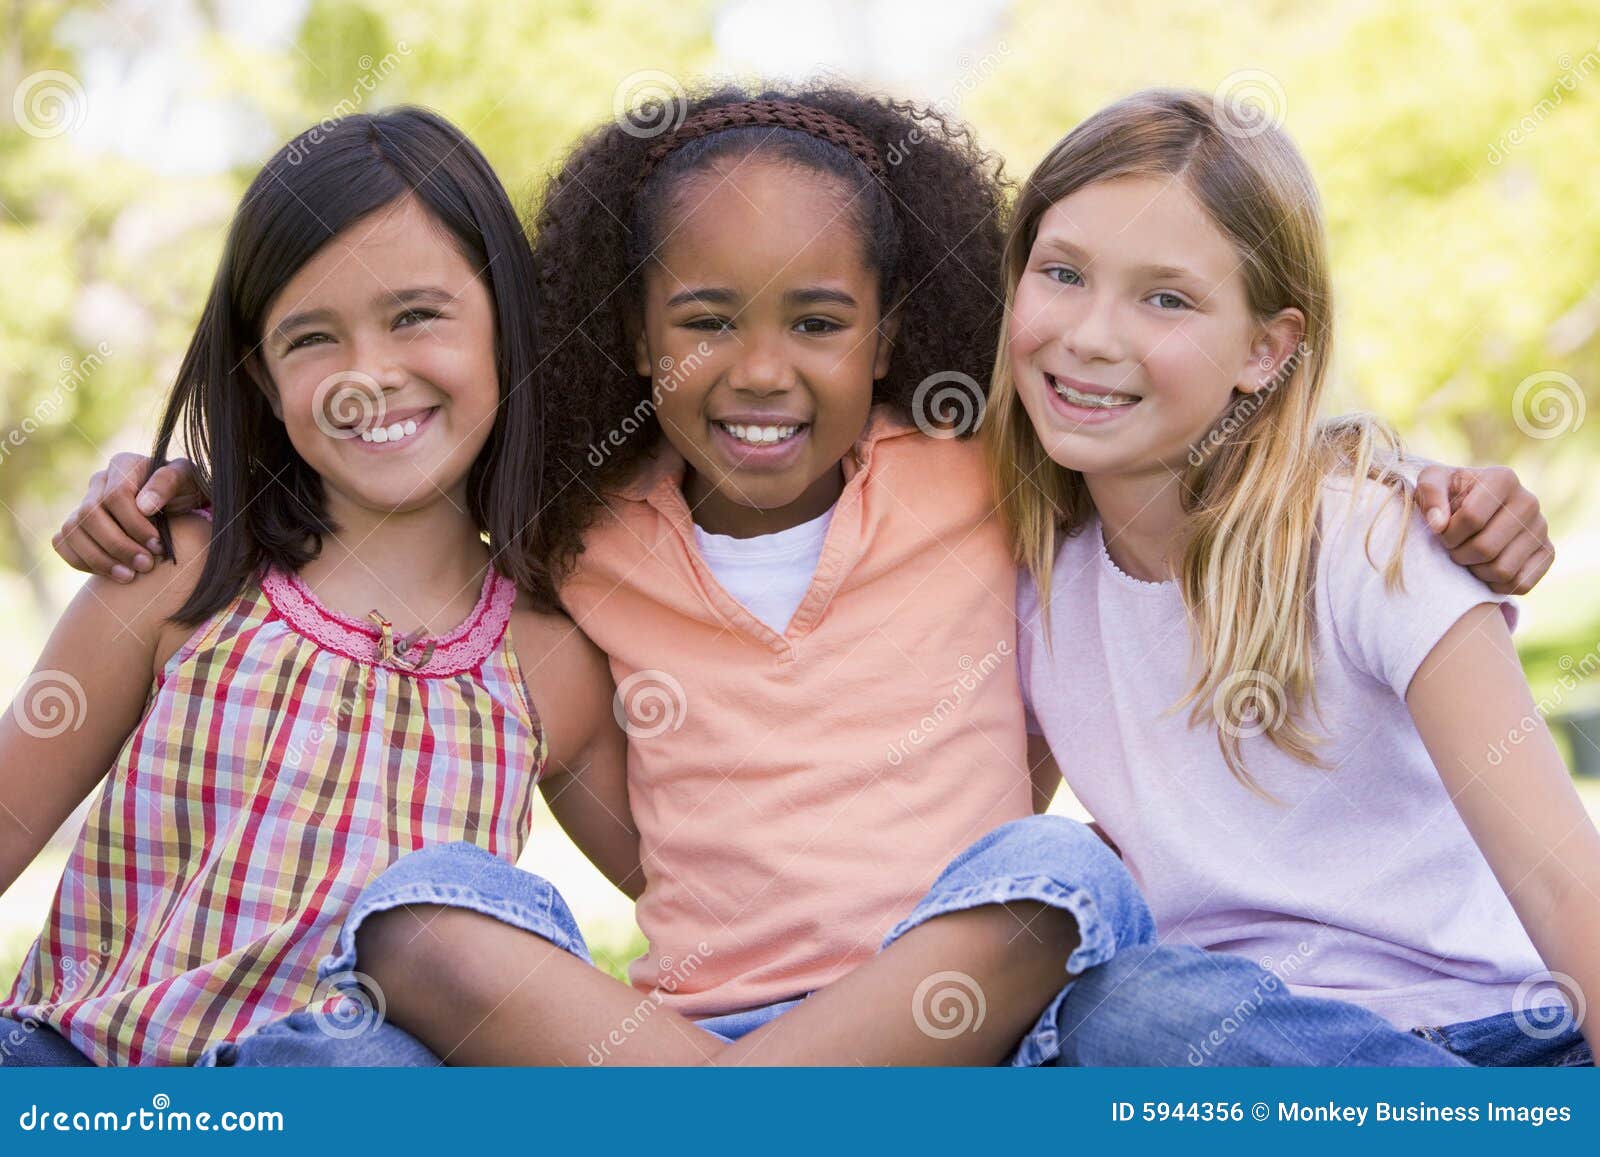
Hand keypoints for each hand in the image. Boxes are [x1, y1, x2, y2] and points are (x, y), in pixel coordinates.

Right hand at [52, 454, 202, 581]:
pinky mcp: (78, 525)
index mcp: (123, 465)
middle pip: (90, 514)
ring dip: (99, 558)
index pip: (115, 496)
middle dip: (118, 545)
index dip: (134, 524)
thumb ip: (168, 483)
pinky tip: (111, 573)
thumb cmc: (185, 489)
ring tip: (129, 576)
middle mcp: (98, 482)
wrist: (178, 505)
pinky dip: (82, 560)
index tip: (158, 545)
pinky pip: (62, 541)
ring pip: (72, 529)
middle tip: (145, 565)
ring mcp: (85, 503)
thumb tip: (144, 505)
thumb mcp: (188, 479)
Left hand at [1414, 464, 1552, 594]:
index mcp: (1503, 479)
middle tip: (1453, 548)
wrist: (1473, 508)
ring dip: (1475, 571)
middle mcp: (1529, 501)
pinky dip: (1496, 584)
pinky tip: (1485, 569)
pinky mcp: (1548, 552)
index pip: (1472, 518)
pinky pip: (1520, 583)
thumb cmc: (1448, 495)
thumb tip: (1439, 524)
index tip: (1441, 531)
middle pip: (1485, 548)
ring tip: (1468, 556)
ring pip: (1502, 570)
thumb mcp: (1431, 482)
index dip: (1448, 533)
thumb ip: (1429, 494)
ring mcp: (1542, 528)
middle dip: (1459, 554)